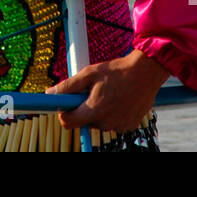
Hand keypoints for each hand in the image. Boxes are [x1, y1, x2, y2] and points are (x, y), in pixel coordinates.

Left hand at [46, 48, 169, 131]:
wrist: (146, 72)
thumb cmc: (117, 71)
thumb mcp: (89, 73)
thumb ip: (68, 86)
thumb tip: (50, 93)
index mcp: (94, 110)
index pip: (68, 122)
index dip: (64, 112)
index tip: (66, 102)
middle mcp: (106, 123)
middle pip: (84, 122)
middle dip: (83, 108)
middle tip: (91, 91)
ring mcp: (119, 126)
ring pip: (98, 123)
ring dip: (98, 111)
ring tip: (107, 93)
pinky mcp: (129, 126)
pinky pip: (113, 123)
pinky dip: (112, 113)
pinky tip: (118, 99)